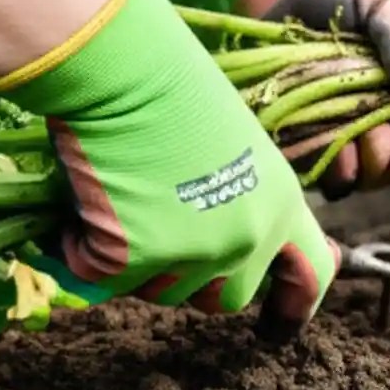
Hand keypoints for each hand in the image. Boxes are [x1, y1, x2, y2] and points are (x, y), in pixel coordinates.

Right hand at [0, 0, 337, 334]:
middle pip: (222, 298)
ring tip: (120, 191)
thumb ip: (244, 200)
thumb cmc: (173, 89)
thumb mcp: (237, 147)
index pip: (310, 275)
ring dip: (134, 257)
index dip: (296, 304)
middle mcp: (246, 237)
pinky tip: (84, 196)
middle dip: (189, 276)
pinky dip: (79, 246)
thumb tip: (227, 252)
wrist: (122, 65)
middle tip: (155, 223)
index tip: (280, 324)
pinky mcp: (131, 258)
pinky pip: (96, 273)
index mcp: (281, 204)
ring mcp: (190, 253)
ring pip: (157, 290)